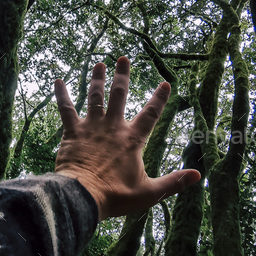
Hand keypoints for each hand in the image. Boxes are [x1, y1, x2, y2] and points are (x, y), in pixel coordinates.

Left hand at [54, 56, 200, 221]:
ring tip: (99, 64)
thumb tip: (198, 175)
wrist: (83, 196)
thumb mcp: (149, 192)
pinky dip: (62, 95)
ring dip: (97, 79)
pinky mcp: (72, 132)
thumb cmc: (116, 195)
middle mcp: (113, 127)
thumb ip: (174, 182)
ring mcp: (91, 127)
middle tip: (123, 58)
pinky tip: (57, 81)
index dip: (159, 98)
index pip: (150, 114)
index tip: (165, 83)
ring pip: (95, 97)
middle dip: (122, 76)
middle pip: (119, 95)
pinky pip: (66, 109)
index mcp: (132, 140)